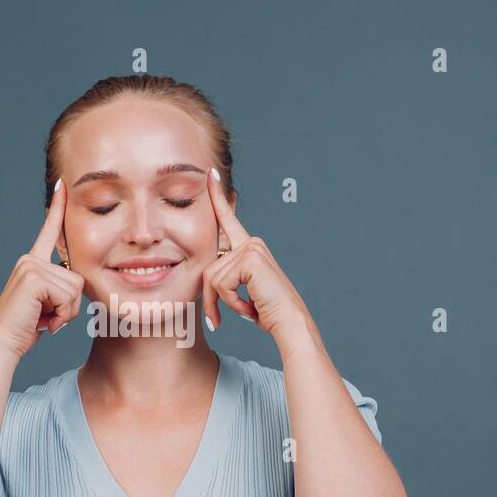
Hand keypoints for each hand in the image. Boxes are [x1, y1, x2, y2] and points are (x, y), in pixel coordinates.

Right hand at [0, 178, 84, 358]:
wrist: (1, 344)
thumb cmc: (24, 329)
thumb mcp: (46, 304)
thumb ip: (59, 290)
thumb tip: (77, 284)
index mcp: (31, 263)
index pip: (48, 232)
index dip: (57, 209)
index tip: (62, 185)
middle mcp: (29, 260)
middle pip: (76, 276)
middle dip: (68, 305)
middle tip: (46, 317)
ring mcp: (30, 266)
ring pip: (74, 288)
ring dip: (65, 312)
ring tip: (43, 319)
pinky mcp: (33, 278)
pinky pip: (67, 296)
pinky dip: (61, 315)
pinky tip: (41, 320)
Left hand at [200, 167, 309, 338]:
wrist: (289, 321)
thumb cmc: (267, 311)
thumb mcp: (243, 290)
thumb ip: (227, 277)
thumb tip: (207, 277)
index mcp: (249, 247)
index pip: (228, 219)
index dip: (217, 197)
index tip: (210, 174)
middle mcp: (251, 242)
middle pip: (209, 267)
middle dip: (211, 298)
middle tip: (217, 319)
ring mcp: (251, 248)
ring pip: (212, 278)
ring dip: (222, 303)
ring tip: (245, 310)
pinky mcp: (250, 258)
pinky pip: (221, 284)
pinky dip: (231, 303)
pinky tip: (249, 308)